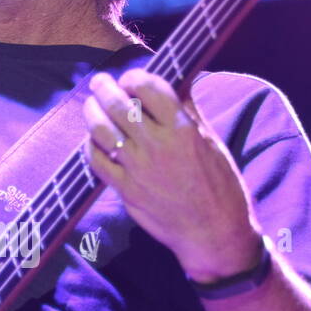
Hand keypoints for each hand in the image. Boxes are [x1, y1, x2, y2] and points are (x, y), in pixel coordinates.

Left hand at [83, 68, 262, 280]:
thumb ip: (189, 110)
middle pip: (119, 105)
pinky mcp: (127, 191)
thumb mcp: (212, 141)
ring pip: (101, 130)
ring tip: (91, 106)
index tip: (130, 79)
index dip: (134, 77)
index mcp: (183, 129)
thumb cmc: (219, 186)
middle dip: (104, 88)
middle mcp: (158, 146)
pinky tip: (94, 140)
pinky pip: (97, 162)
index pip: (149, 88)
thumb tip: (176, 81)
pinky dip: (91, 146)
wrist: (214, 233)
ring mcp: (139, 170)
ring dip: (92, 112)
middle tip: (100, 83)